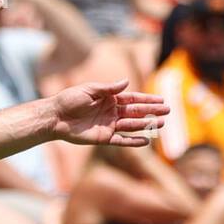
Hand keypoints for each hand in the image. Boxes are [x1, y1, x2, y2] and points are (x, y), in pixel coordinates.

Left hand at [49, 80, 168, 147]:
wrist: (55, 117)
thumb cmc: (70, 100)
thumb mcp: (90, 90)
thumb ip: (109, 89)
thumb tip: (127, 82)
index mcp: (110, 99)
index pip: (133, 98)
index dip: (148, 99)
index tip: (162, 99)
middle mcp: (112, 112)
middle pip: (136, 112)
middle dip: (152, 111)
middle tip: (168, 110)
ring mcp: (109, 126)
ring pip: (132, 126)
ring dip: (147, 125)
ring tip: (162, 124)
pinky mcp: (103, 138)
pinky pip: (121, 141)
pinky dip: (133, 141)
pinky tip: (146, 141)